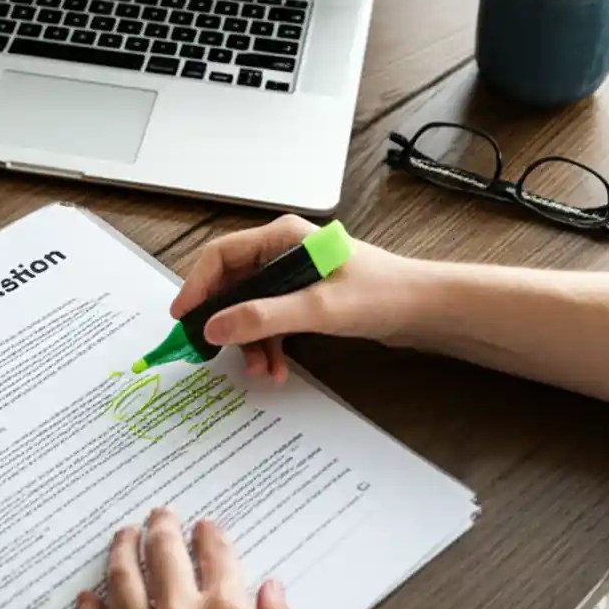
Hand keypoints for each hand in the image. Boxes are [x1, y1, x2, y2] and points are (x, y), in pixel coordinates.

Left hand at [76, 508, 298, 608]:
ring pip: (122, 578)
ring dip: (121, 550)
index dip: (212, 535)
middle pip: (165, 553)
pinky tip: (87, 596)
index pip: (218, 554)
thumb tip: (273, 591)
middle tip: (161, 515)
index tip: (207, 527)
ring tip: (123, 535)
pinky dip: (89, 608)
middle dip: (163, 527)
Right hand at [170, 215, 422, 381]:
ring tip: (259, 371)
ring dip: (250, 341)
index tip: (182, 318)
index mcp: (282, 237)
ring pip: (252, 308)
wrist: (425, 308)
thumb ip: (262, 318)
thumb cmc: (381, 294)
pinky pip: (272, 319)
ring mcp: (295, 275)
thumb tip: (214, 328)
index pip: (221, 256)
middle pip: (233, 285)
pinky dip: (270, 343)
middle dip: (226, 323)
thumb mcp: (316, 309)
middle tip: (214, 354)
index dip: (196, 286)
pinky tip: (276, 368)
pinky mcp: (306, 296)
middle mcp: (284, 251)